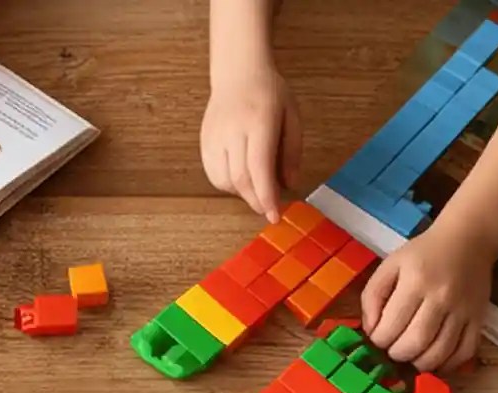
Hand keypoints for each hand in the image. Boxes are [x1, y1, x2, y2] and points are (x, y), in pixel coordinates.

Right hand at [200, 62, 301, 223]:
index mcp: (259, 122)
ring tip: (256, 187)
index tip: (274, 215)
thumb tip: (288, 184)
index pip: (259, 168)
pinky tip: (240, 178)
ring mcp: (214, 137)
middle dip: (256, 200)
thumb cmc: (269, 94)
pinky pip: (214, 174)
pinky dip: (228, 185)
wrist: (238, 72)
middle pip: (240, 179)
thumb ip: (292, 152)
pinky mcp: (204, 142)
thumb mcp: (292, 117)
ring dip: (242, 193)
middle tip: (268, 209)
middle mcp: (233, 130)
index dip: (266, 196)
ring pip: (224, 180)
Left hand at [361, 224, 494, 371]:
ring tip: (411, 356)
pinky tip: (435, 359)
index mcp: (415, 282)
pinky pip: (465, 352)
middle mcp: (441, 298)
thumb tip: (370, 331)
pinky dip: (448, 364)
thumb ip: (372, 296)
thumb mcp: (389, 266)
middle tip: (393, 349)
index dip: (378, 340)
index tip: (378, 337)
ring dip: (419, 363)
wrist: (467, 241)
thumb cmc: (423, 254)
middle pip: (415, 343)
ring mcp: (463, 311)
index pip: (390, 327)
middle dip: (397, 354)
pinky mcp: (480, 319)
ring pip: (440, 353)